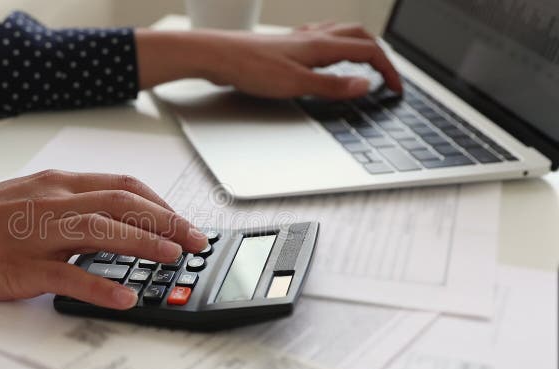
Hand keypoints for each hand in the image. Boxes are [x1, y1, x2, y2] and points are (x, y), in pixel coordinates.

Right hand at [0, 170, 207, 308]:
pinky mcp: (18, 266)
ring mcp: (35, 234)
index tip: (183, 221)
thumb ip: (67, 207)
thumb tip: (110, 224)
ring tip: (175, 258)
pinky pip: (68, 275)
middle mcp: (52, 203)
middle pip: (124, 204)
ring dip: (146, 243)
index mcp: (56, 186)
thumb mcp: (26, 199)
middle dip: (169, 221)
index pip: (123, 187)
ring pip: (103, 231)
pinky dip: (102, 286)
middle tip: (197, 240)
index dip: (161, 203)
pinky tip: (125, 297)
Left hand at [136, 22, 401, 98]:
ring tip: (366, 62)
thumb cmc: (250, 68)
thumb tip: (366, 86)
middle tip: (387, 75)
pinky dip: (334, 45)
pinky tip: (324, 57)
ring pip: (340, 34)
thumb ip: (332, 86)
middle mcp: (313, 38)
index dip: (388, 71)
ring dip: (359, 45)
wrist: (216, 56)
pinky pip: (319, 38)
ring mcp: (298, 40)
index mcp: (321, 46)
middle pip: (359, 37)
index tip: (396, 89)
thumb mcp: (296, 85)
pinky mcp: (284, 45)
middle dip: (380, 54)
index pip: (369, 52)